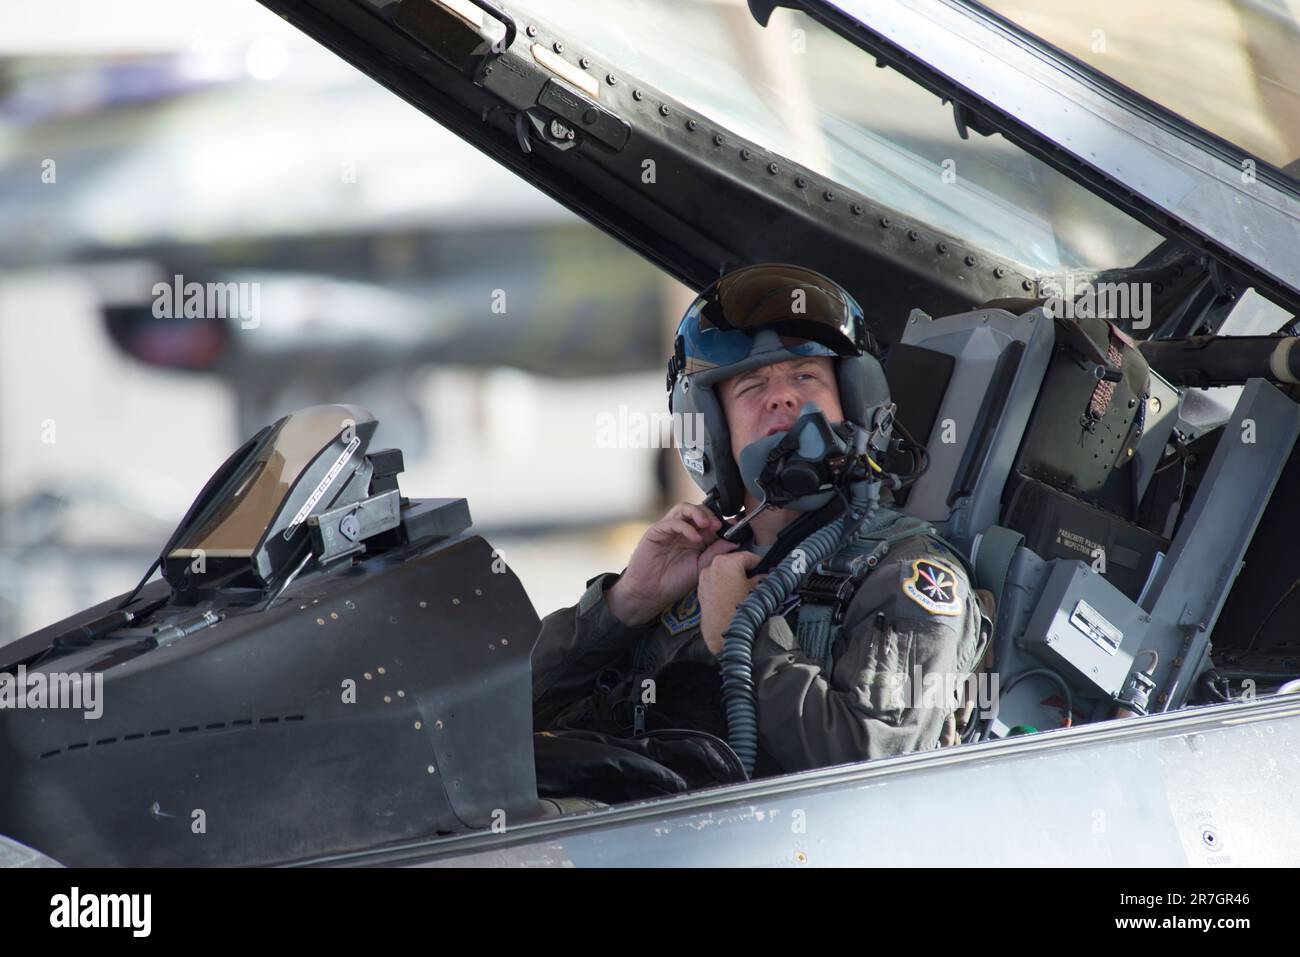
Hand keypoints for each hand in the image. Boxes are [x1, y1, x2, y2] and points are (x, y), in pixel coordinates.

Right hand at [605, 503, 737, 625]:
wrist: (650, 593)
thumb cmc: (674, 582)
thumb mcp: (701, 567)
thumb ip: (715, 553)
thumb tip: (734, 541)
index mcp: (695, 537)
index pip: (709, 520)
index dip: (722, 521)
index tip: (734, 527)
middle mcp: (682, 530)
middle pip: (698, 510)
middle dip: (711, 515)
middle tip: (719, 526)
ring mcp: (669, 529)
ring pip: (684, 509)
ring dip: (698, 513)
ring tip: (708, 525)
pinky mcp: (656, 531)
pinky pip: (672, 522)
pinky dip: (685, 527)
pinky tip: (694, 538)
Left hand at [699, 551, 764, 655]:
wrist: (723, 631)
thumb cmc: (739, 610)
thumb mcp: (757, 590)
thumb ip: (762, 578)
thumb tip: (764, 576)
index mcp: (726, 562)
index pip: (748, 556)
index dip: (760, 562)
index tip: (765, 567)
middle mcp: (711, 567)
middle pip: (734, 562)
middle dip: (745, 570)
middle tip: (757, 578)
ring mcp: (704, 579)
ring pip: (723, 572)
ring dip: (733, 577)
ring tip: (745, 589)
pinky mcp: (701, 590)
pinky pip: (715, 582)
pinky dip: (724, 585)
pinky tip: (733, 596)